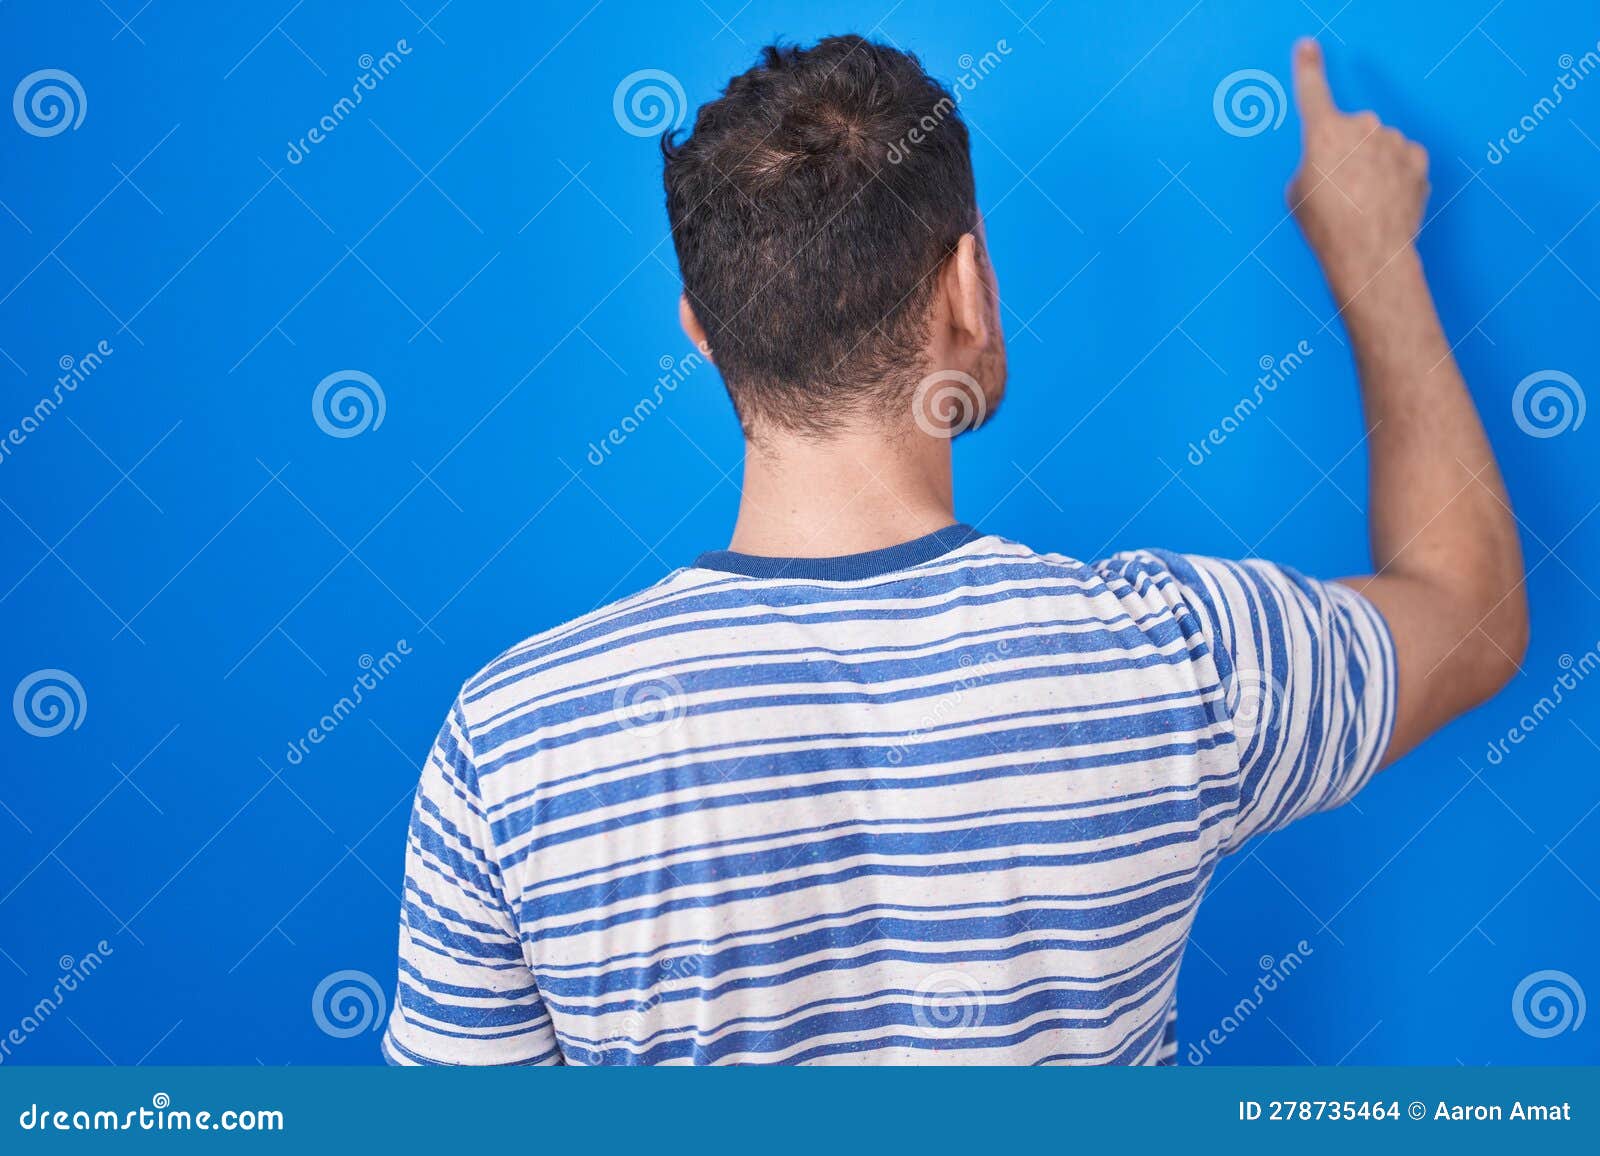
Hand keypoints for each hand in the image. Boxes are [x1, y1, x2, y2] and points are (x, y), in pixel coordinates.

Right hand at [1287, 39, 1429, 303]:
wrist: (1371, 252)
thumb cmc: (1327, 227)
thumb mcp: (1298, 194)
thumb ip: (1312, 164)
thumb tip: (1331, 162)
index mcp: (1323, 133)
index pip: (1311, 90)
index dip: (1307, 67)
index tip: (1307, 46)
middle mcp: (1361, 126)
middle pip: (1351, 131)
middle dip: (1347, 153)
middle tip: (1341, 190)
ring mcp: (1394, 140)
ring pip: (1379, 146)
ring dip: (1373, 166)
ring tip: (1365, 203)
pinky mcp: (1418, 157)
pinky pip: (1402, 159)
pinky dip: (1396, 175)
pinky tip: (1387, 201)